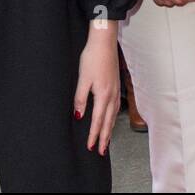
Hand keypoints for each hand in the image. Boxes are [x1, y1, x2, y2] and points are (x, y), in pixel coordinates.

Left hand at [74, 21, 119, 154]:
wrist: (104, 42)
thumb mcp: (83, 79)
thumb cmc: (93, 58)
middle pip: (108, 122)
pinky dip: (113, 118)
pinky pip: (115, 107)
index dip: (93, 135)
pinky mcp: (116, 85)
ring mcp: (115, 91)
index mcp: (102, 95)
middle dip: (104, 138)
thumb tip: (79, 116)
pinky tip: (111, 119)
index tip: (90, 147)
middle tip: (101, 151)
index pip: (97, 121)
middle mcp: (111, 96)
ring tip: (106, 141)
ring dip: (109, 129)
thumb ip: (80, 98)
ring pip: (113, 116)